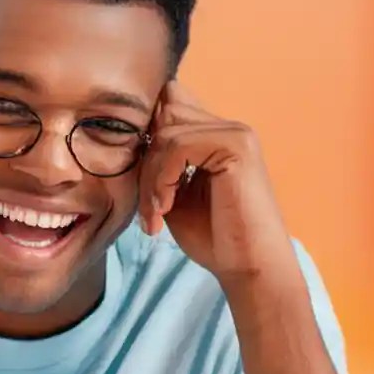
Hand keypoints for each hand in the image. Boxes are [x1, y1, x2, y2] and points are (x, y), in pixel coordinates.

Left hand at [138, 82, 298, 285]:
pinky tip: (166, 208)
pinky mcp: (236, 146)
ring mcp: (234, 133)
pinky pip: (177, 145)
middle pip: (163, 114)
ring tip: (155, 215)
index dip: (145, 138)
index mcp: (214, 136)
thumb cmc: (213, 238)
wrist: (248, 268)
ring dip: (150, 178)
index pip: (168, 106)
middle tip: (147, 207)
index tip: (140, 186)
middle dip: (144, 161)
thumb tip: (125, 142)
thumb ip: (156, 166)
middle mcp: (227, 127)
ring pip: (166, 132)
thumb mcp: (171, 195)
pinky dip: (162, 179)